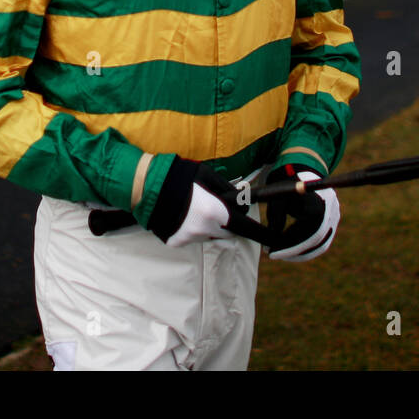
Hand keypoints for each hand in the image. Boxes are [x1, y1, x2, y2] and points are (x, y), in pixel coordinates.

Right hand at [148, 157, 273, 248]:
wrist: (145, 185)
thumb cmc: (179, 176)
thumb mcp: (208, 176)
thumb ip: (228, 191)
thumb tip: (242, 200)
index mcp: (216, 213)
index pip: (245, 228)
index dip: (261, 235)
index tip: (273, 240)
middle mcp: (205, 230)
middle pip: (228, 233)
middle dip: (228, 223)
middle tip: (216, 207)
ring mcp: (189, 238)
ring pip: (210, 236)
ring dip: (209, 226)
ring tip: (193, 207)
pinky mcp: (176, 243)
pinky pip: (193, 237)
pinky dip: (192, 229)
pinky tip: (182, 214)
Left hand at [263, 165, 338, 261]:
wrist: (304, 172)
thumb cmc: (289, 185)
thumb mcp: (278, 199)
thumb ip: (275, 218)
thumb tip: (273, 239)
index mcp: (318, 205)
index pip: (305, 235)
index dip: (288, 247)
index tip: (272, 252)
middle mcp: (331, 212)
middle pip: (314, 242)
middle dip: (294, 252)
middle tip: (275, 255)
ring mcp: (335, 217)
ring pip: (320, 243)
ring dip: (302, 252)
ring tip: (283, 254)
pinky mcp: (334, 220)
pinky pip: (323, 239)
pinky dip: (310, 248)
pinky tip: (294, 251)